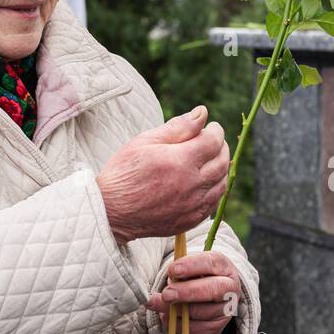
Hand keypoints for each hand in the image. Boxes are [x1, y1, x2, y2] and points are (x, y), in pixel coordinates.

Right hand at [96, 105, 229, 243]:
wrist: (110, 210)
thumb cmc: (124, 171)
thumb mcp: (145, 141)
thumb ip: (178, 126)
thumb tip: (202, 113)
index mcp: (180, 162)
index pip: (213, 141)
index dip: (215, 131)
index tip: (210, 127)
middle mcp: (191, 185)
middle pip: (222, 162)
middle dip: (221, 147)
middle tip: (211, 141)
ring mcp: (192, 206)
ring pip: (222, 184)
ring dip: (221, 169)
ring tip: (209, 160)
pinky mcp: (190, 220)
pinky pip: (213, 203)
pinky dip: (214, 189)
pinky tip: (203, 182)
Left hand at [146, 250, 240, 333]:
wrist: (210, 298)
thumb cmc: (196, 278)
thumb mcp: (190, 268)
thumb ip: (180, 271)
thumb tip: (170, 280)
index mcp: (223, 267)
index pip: (211, 263)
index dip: (192, 266)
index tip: (173, 270)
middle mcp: (229, 288)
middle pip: (212, 290)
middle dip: (187, 292)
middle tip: (167, 294)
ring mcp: (225, 310)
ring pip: (201, 313)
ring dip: (176, 310)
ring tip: (158, 304)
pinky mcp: (215, 328)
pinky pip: (195, 330)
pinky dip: (177, 324)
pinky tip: (167, 317)